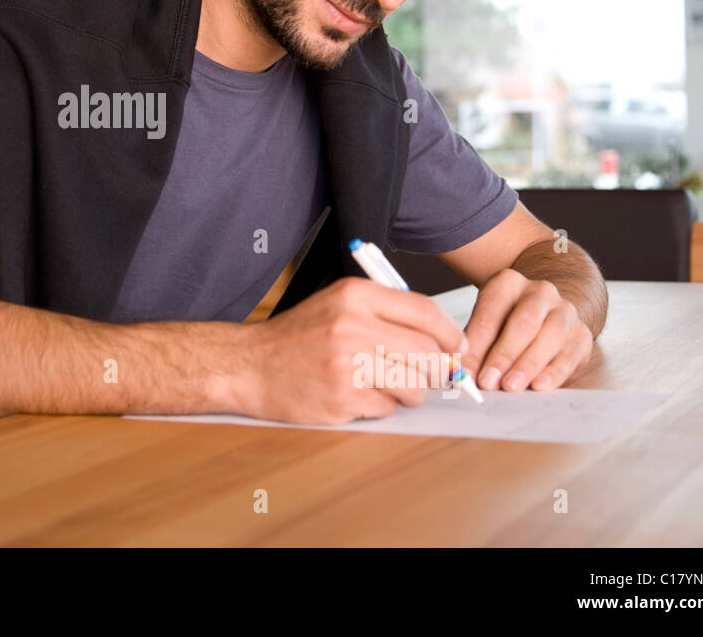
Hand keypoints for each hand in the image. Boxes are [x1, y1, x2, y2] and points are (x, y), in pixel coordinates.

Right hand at [241, 276, 469, 424]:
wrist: (247, 365)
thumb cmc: (297, 338)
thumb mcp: (338, 305)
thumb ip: (386, 314)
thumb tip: (442, 340)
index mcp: (355, 295)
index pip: (426, 312)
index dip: (449, 335)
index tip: (454, 349)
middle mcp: (352, 325)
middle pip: (427, 353)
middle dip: (435, 371)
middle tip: (426, 377)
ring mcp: (346, 363)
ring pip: (414, 385)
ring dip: (408, 393)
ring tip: (384, 387)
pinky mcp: (341, 396)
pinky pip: (387, 408)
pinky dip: (380, 407)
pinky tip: (355, 396)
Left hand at [462, 269, 593, 391]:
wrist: (546, 313)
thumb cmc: (506, 322)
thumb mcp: (485, 324)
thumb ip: (474, 348)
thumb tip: (462, 377)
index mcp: (508, 283)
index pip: (491, 314)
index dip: (478, 346)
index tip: (468, 373)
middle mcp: (540, 292)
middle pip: (524, 322)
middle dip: (504, 355)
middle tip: (489, 382)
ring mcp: (565, 311)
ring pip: (552, 336)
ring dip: (529, 365)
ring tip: (511, 387)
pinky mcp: (582, 335)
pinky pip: (571, 354)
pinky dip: (555, 372)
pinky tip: (539, 386)